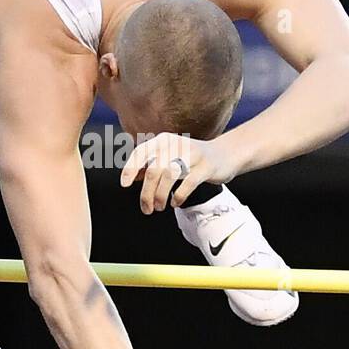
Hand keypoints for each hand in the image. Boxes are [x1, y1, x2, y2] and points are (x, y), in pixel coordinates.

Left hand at [120, 133, 238, 213]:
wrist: (224, 154)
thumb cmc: (192, 158)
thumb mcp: (170, 156)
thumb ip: (152, 164)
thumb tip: (134, 177)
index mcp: (164, 140)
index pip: (141, 152)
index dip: (130, 168)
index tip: (124, 185)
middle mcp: (176, 144)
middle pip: (154, 169)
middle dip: (146, 193)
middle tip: (146, 208)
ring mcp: (193, 154)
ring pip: (169, 176)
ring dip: (160, 196)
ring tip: (159, 207)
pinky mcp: (206, 166)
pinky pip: (188, 183)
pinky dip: (178, 196)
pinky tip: (175, 203)